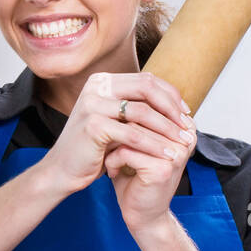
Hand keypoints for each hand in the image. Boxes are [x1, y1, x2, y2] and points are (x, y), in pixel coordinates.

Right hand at [39, 73, 194, 227]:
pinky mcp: (93, 126)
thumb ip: (136, 107)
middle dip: (172, 108)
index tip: (186, 113)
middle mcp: (96, 87)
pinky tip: (168, 155)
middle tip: (188, 126)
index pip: (146, 80)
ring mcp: (92, 105)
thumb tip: (176, 102)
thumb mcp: (114, 120)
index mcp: (102, 81)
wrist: (62, 170)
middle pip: (146, 89)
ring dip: (167, 128)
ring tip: (183, 142)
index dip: (171, 96)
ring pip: (143, 112)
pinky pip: (133, 134)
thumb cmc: (92, 148)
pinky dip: (154, 145)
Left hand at [103, 84, 195, 235]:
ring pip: (130, 132)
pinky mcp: (163, 166)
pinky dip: (112, 161)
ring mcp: (176, 150)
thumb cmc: (135, 174)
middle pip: (141, 114)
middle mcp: (185, 135)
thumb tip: (122, 82)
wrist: (140, 212)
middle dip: (118, 126)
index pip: (152, 100)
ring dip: (112, 145)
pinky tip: (112, 172)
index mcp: (183, 126)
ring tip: (107, 156)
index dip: (125, 110)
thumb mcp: (137, 141)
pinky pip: (125, 151)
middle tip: (104, 140)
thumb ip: (137, 116)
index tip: (110, 124)